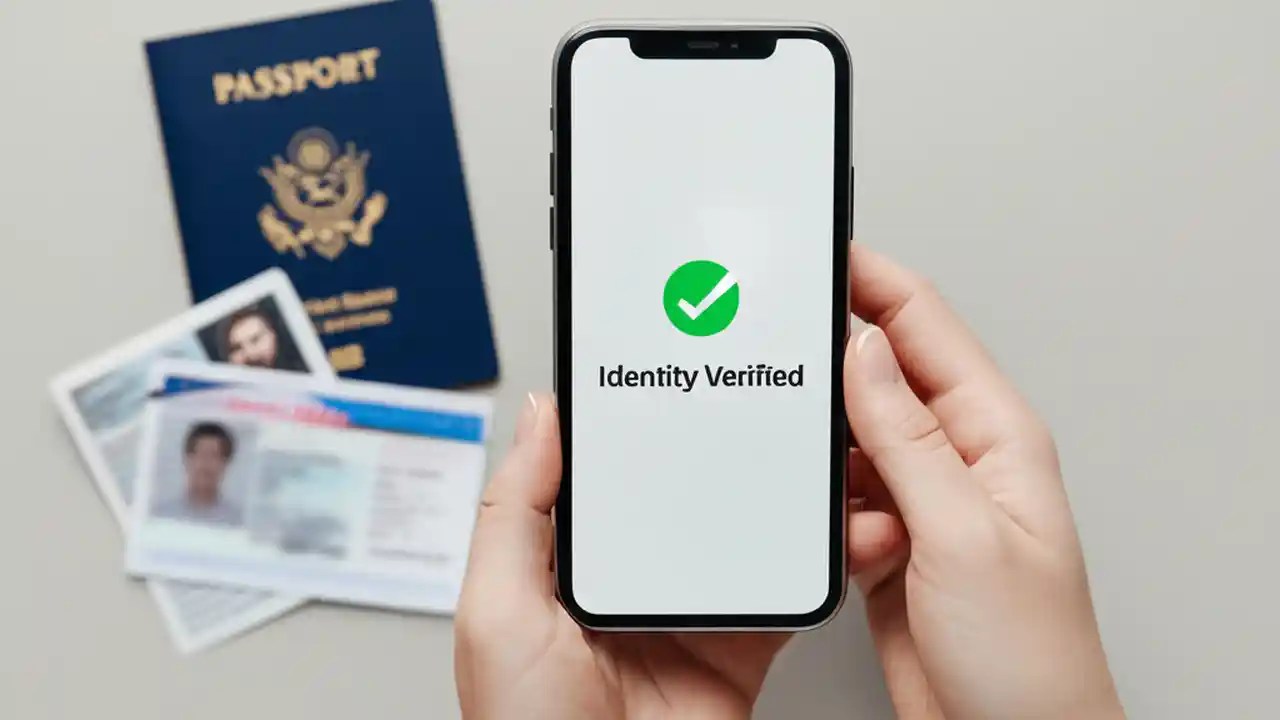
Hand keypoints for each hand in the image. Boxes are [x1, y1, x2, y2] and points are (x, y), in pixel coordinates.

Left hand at [455, 394, 812, 718]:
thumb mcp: (496, 611)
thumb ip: (516, 510)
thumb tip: (543, 415)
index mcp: (569, 558)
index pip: (611, 469)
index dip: (642, 417)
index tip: (679, 365)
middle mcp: (633, 576)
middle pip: (689, 491)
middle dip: (733, 445)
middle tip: (773, 393)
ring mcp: (691, 609)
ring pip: (748, 532)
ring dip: (786, 495)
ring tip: (819, 447)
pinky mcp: (741, 645)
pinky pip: (788, 593)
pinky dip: (824, 562)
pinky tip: (842, 526)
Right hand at [842, 245, 1123, 718]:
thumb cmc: (1026, 660)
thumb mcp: (963, 533)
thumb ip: (909, 437)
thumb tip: (867, 354)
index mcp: (996, 435)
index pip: (925, 326)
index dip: (871, 280)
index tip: (818, 252)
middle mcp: (959, 459)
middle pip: (879, 377)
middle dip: (831, 375)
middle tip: (782, 367)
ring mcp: (922, 501)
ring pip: (850, 441)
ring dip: (828, 461)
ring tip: (827, 491)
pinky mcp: (889, 543)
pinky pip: (838, 498)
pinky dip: (825, 512)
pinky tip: (838, 538)